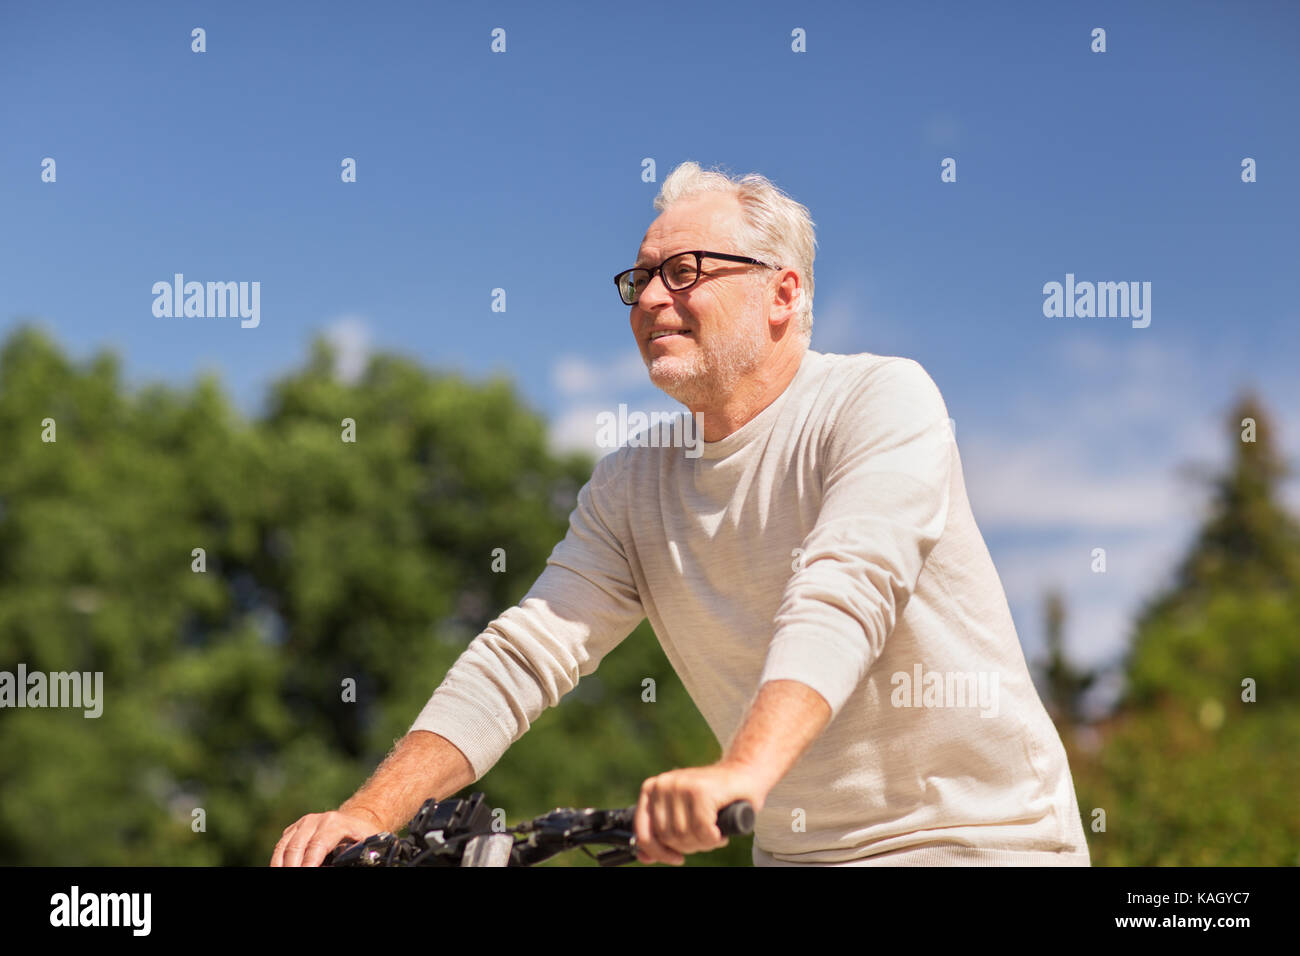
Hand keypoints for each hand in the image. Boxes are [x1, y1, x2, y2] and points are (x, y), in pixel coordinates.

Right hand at [271, 808, 384, 866]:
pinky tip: (281, 869)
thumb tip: (350, 861)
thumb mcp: (367, 844)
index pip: (316, 846)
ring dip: (282, 865)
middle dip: (293, 867)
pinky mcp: (293, 830)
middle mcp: (315, 820)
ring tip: (282, 875)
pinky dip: (278, 861)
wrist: (356, 821)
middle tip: (293, 878)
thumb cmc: (363, 837)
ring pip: (284, 847)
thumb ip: (359, 854)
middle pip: (296, 848)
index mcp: (334, 823)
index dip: (309, 864)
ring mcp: (302, 824)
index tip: (308, 873)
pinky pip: (280, 847)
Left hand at [634, 764, 764, 864]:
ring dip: (704, 843)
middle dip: (689, 846)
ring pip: (685, 836)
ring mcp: (681, 785)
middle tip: (706, 836)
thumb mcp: (681, 813)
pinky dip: (714, 838)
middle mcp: (663, 784)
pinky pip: (702, 831)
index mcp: (652, 789)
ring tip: (714, 831)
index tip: (676, 859)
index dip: (658, 852)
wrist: (745, 773)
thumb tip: (643, 857)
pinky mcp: (701, 791)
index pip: (643, 832)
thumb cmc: (714, 797)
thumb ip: (660, 832)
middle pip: (668, 838)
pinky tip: (720, 831)